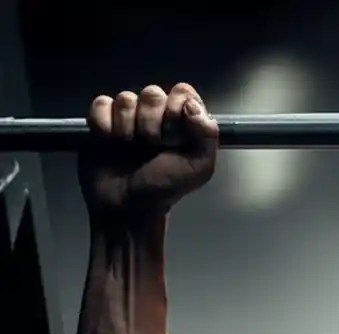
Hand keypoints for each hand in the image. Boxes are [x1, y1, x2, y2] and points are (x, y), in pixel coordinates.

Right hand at [78, 83, 218, 217]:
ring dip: (128, 127)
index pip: (183, 92)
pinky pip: (101, 104)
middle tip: (151, 146)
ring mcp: (128, 117)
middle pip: (152, 93)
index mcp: (184, 123)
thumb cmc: (163, 189)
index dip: (177, 109)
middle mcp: (157, 115)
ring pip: (126, 98)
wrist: (125, 207)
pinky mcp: (102, 121)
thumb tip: (192, 106)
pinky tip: (109, 142)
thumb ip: (207, 135)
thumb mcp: (198, 168)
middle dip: (151, 122)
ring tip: (130, 148)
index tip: (175, 135)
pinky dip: (104, 123)